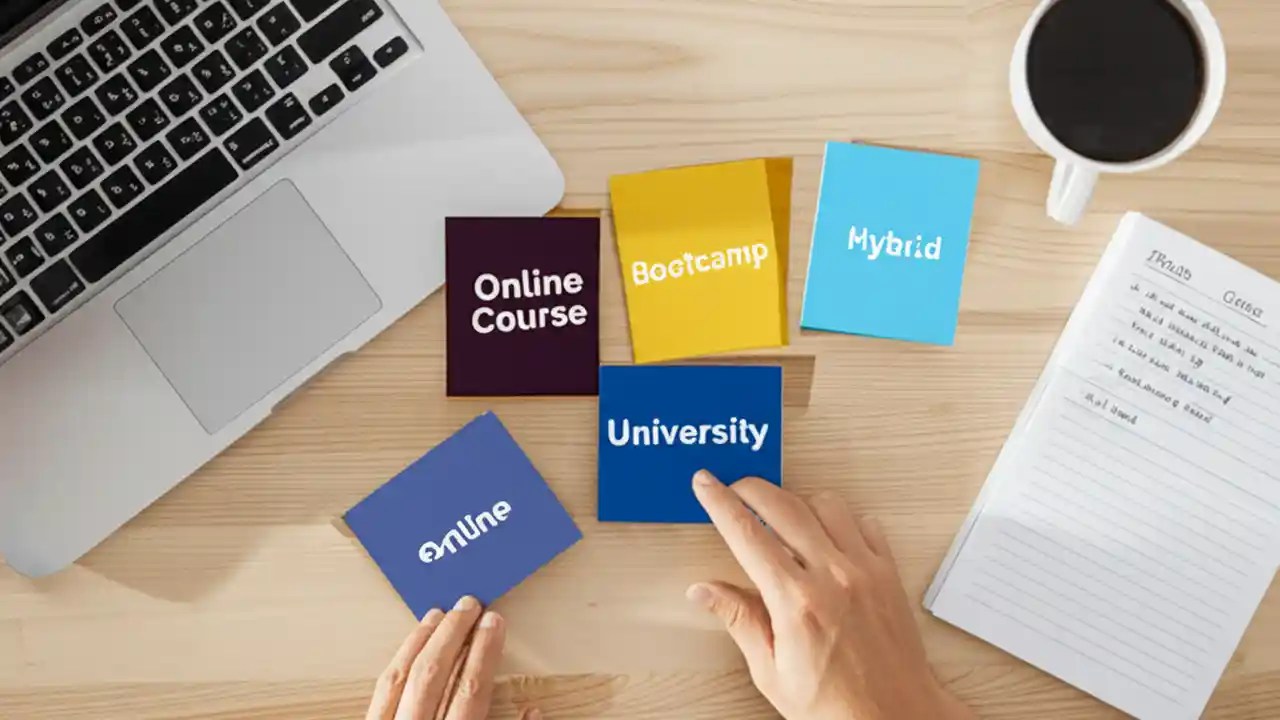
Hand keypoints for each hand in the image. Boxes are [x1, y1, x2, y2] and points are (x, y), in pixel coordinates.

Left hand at [365, 596, 540, 719]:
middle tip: (469, 605)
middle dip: (452, 634)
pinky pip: (381, 690)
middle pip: (431, 675)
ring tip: (439, 615)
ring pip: (399, 677)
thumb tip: (533, 711)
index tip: (493, 622)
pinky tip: (410, 648)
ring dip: (421, 641)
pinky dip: (397, 664)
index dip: (483, 652)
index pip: (469, 689)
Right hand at [688, 471, 973, 719]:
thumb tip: (703, 591)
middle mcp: (833, 577)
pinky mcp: (888, 572)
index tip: (706, 483)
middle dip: (751, 487)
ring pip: (827, 504)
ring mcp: (865, 570)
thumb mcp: (771, 672)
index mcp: (796, 603)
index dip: (720, 502)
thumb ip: (739, 620)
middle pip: (783, 505)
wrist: (896, 716)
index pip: (747, 534)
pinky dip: (841, 519)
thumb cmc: (835, 705)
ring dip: (797, 501)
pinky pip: (865, 522)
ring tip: (780, 514)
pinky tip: (827, 534)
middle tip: (734, 488)